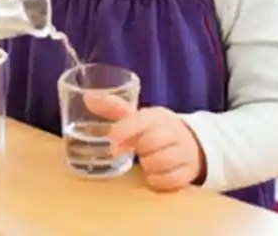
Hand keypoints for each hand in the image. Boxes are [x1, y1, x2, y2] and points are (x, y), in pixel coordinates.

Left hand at [87, 94, 205, 191]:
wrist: (190, 142)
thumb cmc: (155, 130)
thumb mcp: (137, 117)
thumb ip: (112, 108)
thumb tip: (87, 97)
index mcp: (156, 116)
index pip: (141, 119)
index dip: (124, 129)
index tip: (112, 139)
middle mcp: (172, 131)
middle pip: (151, 142)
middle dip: (140, 149)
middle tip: (137, 150)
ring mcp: (183, 151)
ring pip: (160, 162)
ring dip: (148, 166)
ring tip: (147, 160)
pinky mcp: (189, 171)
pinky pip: (170, 180)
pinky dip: (159, 179)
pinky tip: (155, 173)